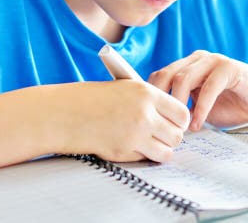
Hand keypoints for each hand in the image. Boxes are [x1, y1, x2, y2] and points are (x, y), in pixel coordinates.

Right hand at [57, 80, 189, 162]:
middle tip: (161, 134)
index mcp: (146, 93)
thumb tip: (172, 118)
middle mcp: (144, 114)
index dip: (180, 121)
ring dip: (160, 149)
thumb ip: (149, 101)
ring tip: (149, 143)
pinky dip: (142, 155)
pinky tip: (129, 145)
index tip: (175, 123)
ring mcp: (135, 135)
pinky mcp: (124, 152)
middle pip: (177, 135)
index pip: (182, 113)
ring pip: (167, 152)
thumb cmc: (92, 99)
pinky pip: (146, 158)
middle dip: (171, 137)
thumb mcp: (125, 88)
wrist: (65, 113)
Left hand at [148, 50, 247, 130]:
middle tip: (163, 126)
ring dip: (179, 105)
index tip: (150, 122)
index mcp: (186, 65)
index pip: (158, 77)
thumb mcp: (199, 108)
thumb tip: (157, 126)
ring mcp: (213, 60)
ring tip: (181, 127)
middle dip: (161, 102)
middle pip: (165, 75)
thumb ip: (181, 109)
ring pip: (183, 78)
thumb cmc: (232, 106)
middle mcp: (197, 59)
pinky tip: (199, 124)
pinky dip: (201, 108)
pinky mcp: (230, 68)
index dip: (152, 99)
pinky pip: (209, 87)